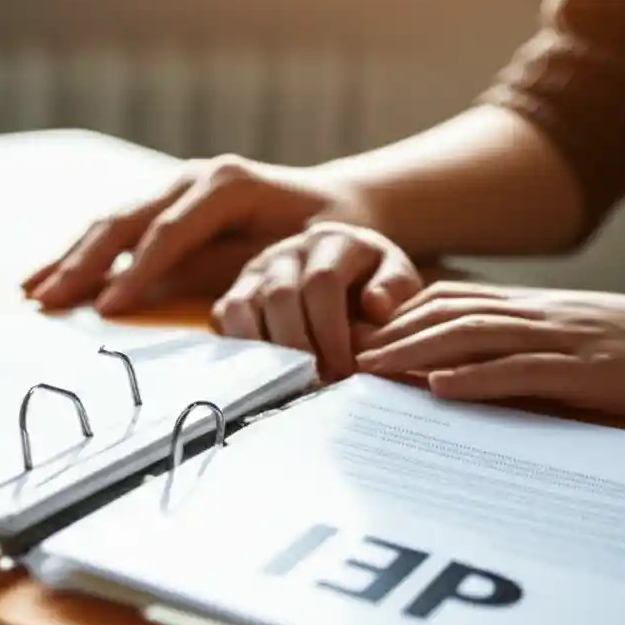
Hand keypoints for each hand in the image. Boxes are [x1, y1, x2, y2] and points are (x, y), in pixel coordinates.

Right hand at [23, 155, 371, 313]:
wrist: (341, 205)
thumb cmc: (333, 234)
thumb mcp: (305, 255)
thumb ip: (253, 275)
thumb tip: (221, 312)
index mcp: (227, 184)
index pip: (168, 232)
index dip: (135, 272)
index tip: (108, 308)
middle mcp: (193, 177)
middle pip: (126, 222)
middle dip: (85, 265)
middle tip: (50, 303)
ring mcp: (174, 186)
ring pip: (111, 222)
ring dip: (70, 259)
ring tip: (32, 292)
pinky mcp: (164, 205)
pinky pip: (115, 229)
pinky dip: (81, 253)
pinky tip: (50, 277)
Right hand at [213, 222, 421, 379]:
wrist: (350, 268)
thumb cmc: (377, 282)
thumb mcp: (400, 279)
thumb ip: (394, 288)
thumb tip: (374, 306)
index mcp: (333, 240)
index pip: (322, 282)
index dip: (331, 330)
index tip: (345, 370)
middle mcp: (288, 250)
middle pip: (280, 296)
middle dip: (299, 347)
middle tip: (318, 384)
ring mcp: (257, 270)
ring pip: (243, 306)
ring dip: (266, 350)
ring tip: (290, 383)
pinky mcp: (237, 291)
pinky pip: (224, 317)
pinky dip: (241, 347)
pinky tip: (265, 374)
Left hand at [357, 283, 624, 415]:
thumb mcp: (568, 344)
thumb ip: (516, 348)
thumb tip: (452, 369)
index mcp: (534, 307)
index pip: (452, 299)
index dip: (400, 314)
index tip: (358, 333)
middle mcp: (541, 315)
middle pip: (449, 313)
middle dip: (392, 333)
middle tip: (346, 356)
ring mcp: (565, 339)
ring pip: (475, 335)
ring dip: (415, 351)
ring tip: (373, 369)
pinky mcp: (589, 371)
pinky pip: (524, 370)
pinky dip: (477, 378)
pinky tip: (440, 388)